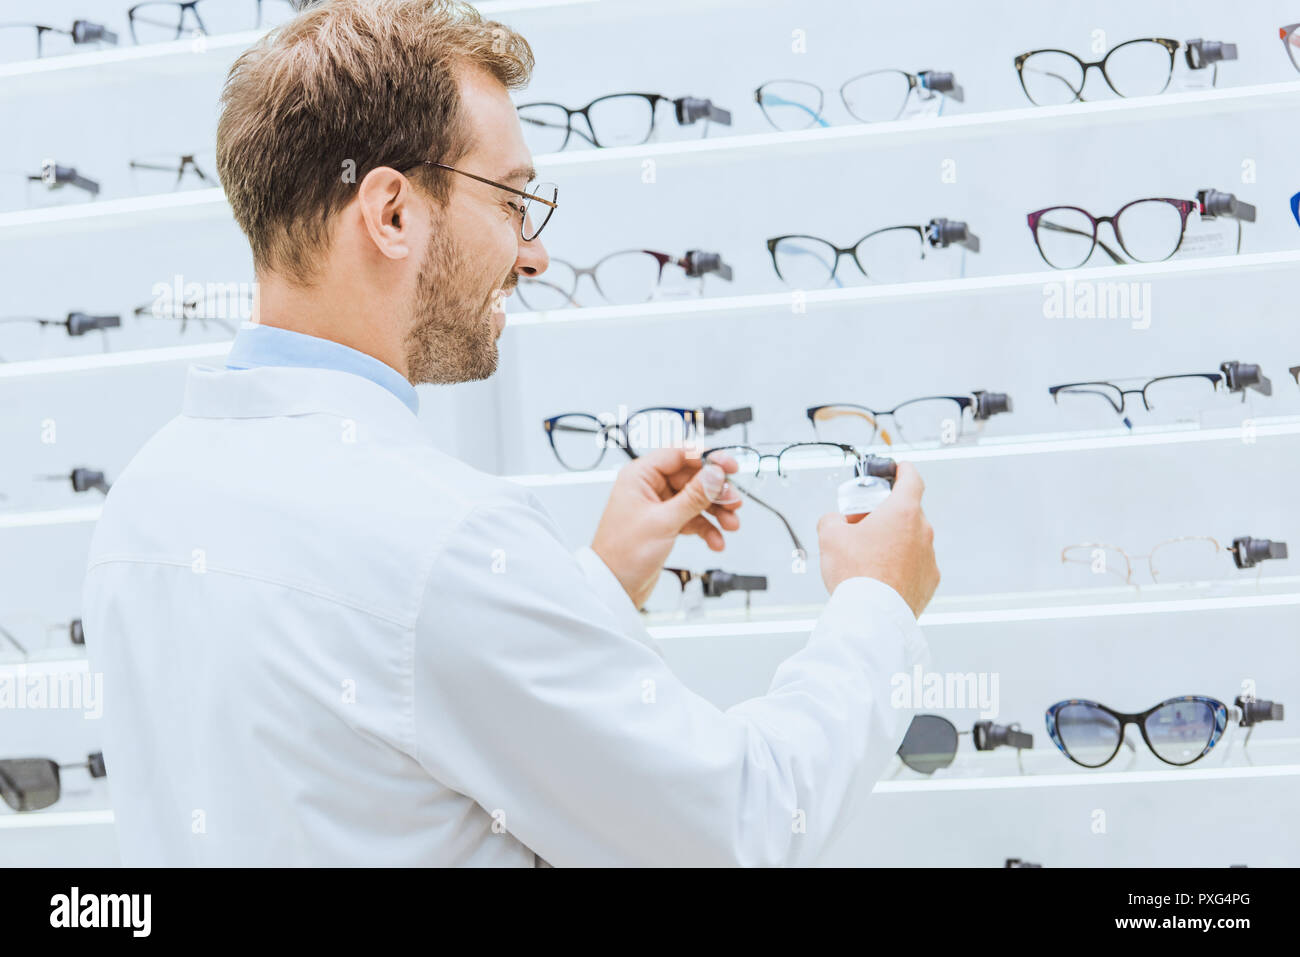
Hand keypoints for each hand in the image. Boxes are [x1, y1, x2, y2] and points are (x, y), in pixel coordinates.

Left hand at [591, 448, 743, 607]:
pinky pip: (693, 518)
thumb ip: (693, 496)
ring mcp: (658, 506)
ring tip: (731, 524)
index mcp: (640, 476)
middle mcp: (649, 487)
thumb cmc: (622, 554)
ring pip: (696, 499)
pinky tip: (716, 541)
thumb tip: (714, 473)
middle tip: (734, 501)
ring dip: (715, 511)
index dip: (707, 458)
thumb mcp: (664, 521)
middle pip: (692, 477)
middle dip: (716, 491)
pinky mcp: (665, 524)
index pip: (679, 454)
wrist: (614, 587)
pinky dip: (706, 528)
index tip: (729, 466)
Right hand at [815, 462, 938, 617]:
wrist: (872, 616)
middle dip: (887, 514)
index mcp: (903, 511)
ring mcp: (929, 557)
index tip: (898, 468)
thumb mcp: (829, 536)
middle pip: (908, 512)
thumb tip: (834, 521)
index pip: (912, 479)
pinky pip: (916, 564)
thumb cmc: (854, 572)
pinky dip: (902, 565)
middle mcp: (923, 531)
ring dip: (895, 541)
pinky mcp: (930, 580)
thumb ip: (831, 519)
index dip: (903, 470)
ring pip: (912, 539)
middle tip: (864, 525)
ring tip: (869, 557)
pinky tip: (882, 576)